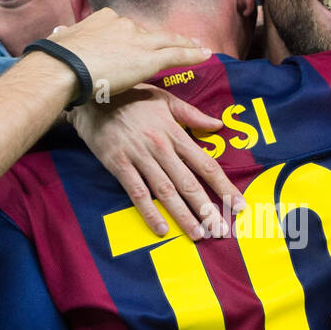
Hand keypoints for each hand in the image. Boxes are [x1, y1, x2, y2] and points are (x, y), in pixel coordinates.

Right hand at [51, 8, 210, 100]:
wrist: (62, 67)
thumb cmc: (56, 59)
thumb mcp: (60, 40)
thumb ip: (65, 38)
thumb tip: (57, 33)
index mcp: (103, 19)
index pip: (125, 28)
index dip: (135, 37)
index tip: (141, 42)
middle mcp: (123, 25)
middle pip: (149, 33)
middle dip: (164, 39)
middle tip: (182, 41)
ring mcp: (138, 40)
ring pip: (168, 41)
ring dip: (185, 45)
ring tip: (199, 48)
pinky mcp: (148, 58)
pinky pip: (176, 54)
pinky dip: (192, 54)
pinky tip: (205, 55)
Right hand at [70, 86, 246, 238]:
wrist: (92, 95)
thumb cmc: (131, 96)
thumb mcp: (165, 99)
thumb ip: (192, 114)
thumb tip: (218, 124)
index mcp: (175, 132)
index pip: (206, 164)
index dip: (224, 186)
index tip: (238, 205)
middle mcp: (161, 147)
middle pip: (189, 183)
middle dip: (207, 209)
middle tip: (221, 231)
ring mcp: (139, 157)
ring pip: (166, 191)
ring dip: (183, 215)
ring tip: (198, 234)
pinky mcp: (118, 165)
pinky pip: (137, 193)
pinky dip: (149, 212)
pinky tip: (161, 229)